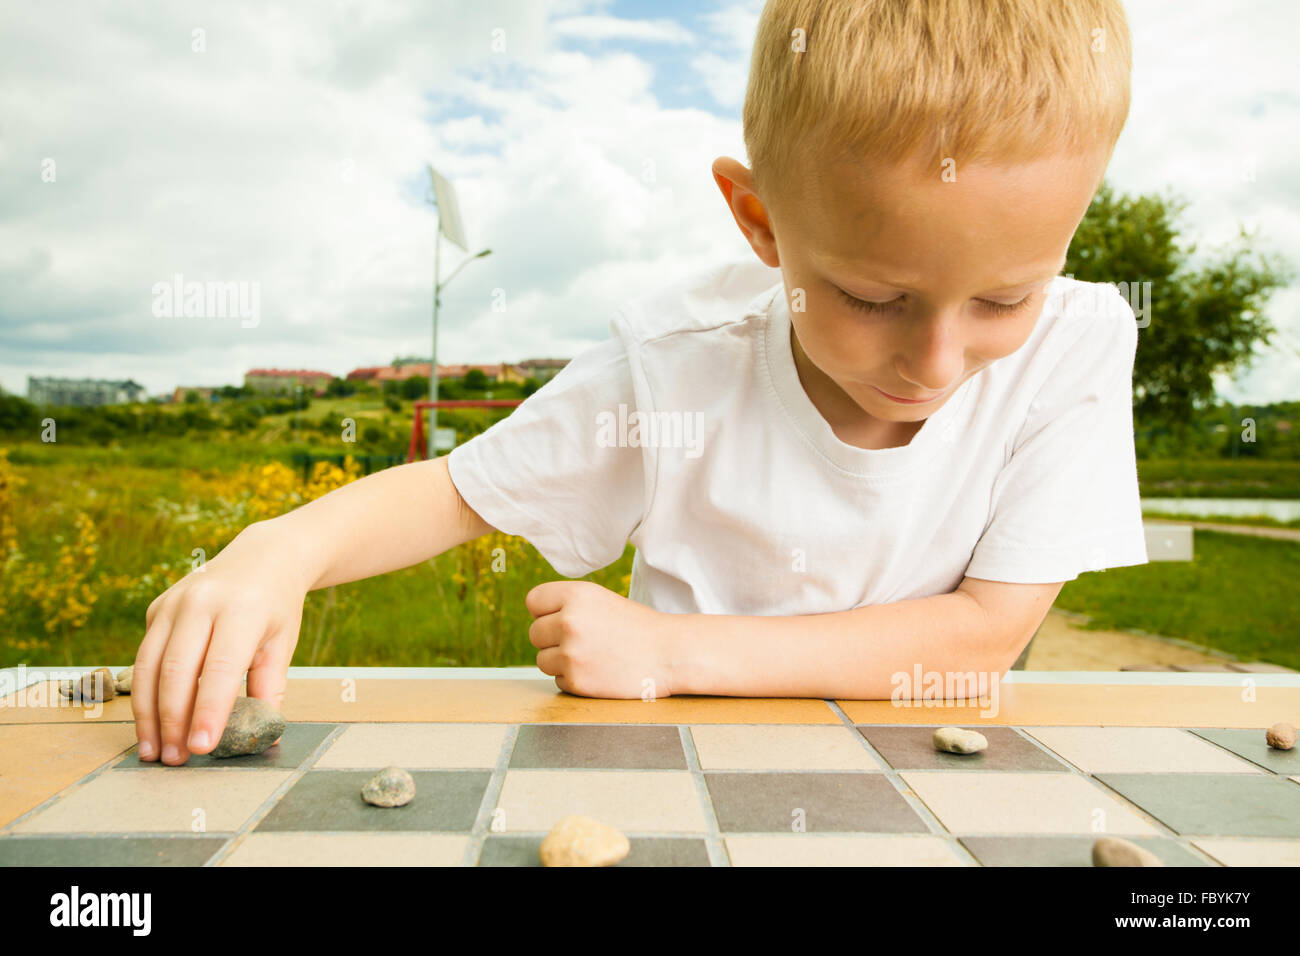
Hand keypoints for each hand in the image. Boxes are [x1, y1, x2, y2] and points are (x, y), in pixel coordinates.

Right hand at [132, 520, 306, 764]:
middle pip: (176, 670)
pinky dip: (144, 693)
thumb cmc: (277, 606)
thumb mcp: (283, 643)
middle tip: (175, 760)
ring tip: (154, 751)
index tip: (201, 747)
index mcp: (242, 610)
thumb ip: (269, 688)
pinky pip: (144, 656)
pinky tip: (151, 722)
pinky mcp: (156, 608)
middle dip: (172, 721)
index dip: (208, 711)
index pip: (220, 669)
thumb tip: (261, 735)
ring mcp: (173, 603)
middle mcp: (202, 602)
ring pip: (148, 666)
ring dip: (148, 714)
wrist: (263, 557)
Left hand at [526, 580, 676, 698]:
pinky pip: (558, 680)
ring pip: (542, 660)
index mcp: (576, 595)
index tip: (562, 618)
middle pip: (534, 633)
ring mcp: (571, 653)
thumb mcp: (601, 600)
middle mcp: (569, 621)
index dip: (546, 612)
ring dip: (561, 661)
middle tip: (584, 641)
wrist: (670, 654)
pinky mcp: (576, 681)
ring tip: (592, 657)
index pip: (533, 601)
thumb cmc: (636, 627)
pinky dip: (574, 680)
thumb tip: (535, 620)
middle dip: (552, 639)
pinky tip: (599, 672)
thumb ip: (567, 605)